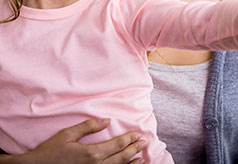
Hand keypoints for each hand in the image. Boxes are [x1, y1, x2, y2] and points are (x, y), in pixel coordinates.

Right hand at [1, 119, 145, 163]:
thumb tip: (107, 120)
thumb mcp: (68, 134)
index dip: (129, 139)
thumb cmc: (50, 151)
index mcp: (92, 153)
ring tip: (142, 157)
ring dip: (132, 163)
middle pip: (121, 157)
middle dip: (134, 149)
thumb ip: (89, 127)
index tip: (138, 134)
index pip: (117, 144)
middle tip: (144, 142)